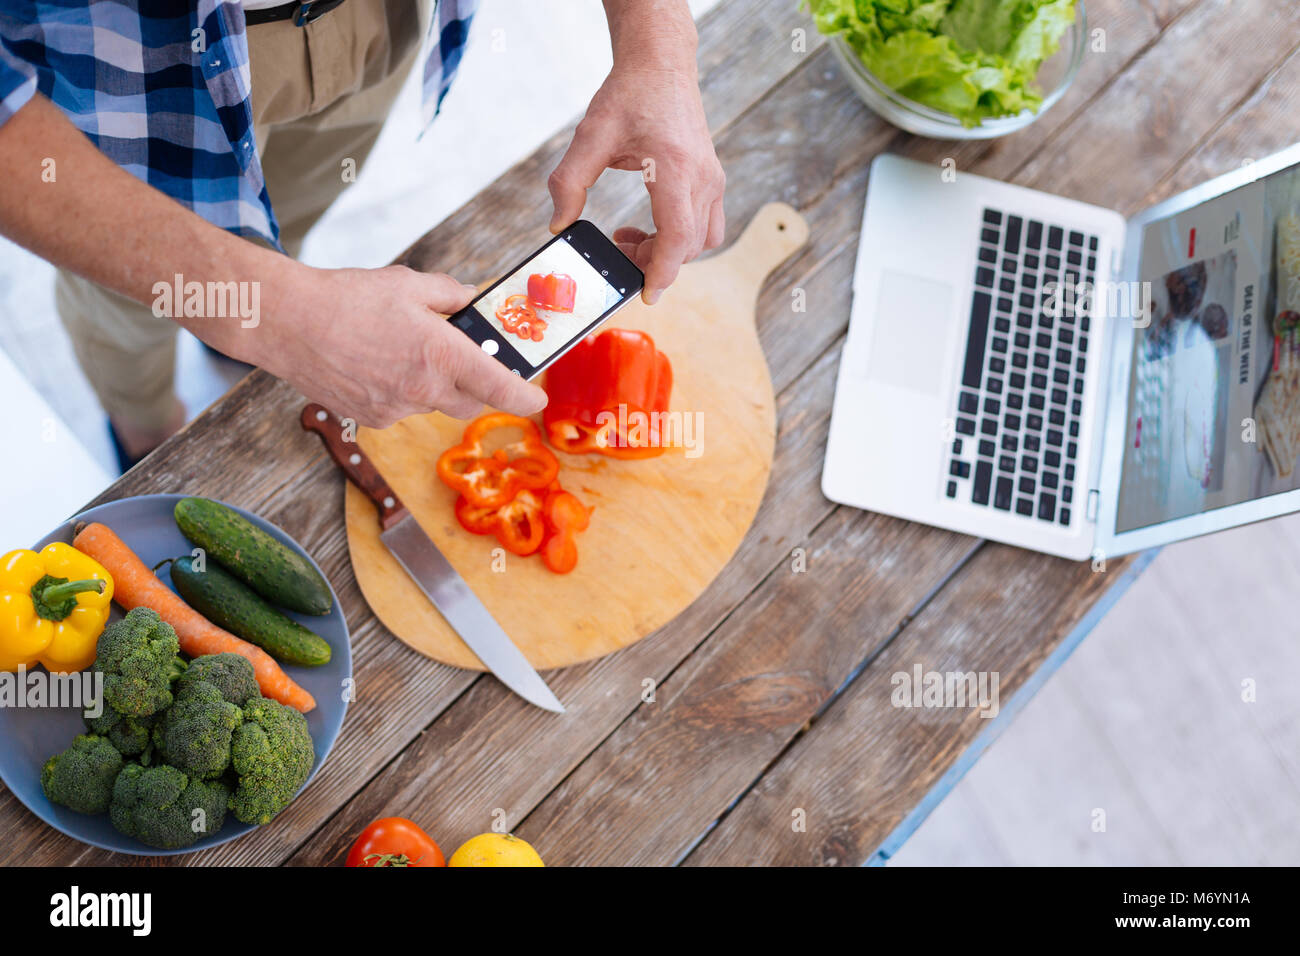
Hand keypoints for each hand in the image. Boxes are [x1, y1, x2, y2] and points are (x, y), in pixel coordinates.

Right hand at [247, 263, 546, 427]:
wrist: (286, 322)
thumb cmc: (345, 298)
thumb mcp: (408, 283)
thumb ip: (449, 294)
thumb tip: (470, 299)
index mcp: (442, 355)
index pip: (499, 388)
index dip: (524, 398)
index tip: (536, 399)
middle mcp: (423, 390)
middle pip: (471, 403)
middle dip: (477, 387)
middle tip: (469, 360)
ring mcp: (396, 409)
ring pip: (433, 405)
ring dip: (433, 385)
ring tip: (404, 350)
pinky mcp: (371, 418)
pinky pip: (402, 408)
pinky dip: (401, 391)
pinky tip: (377, 364)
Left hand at [548, 62, 724, 304]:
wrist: (661, 64)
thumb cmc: (629, 95)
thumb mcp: (590, 136)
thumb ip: (569, 182)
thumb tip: (558, 224)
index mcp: (676, 169)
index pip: (678, 238)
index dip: (661, 272)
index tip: (646, 294)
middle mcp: (703, 179)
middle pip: (688, 247)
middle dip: (653, 264)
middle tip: (617, 254)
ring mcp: (713, 180)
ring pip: (701, 240)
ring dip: (668, 252)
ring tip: (630, 240)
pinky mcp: (712, 179)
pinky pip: (705, 225)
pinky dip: (680, 238)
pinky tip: (649, 225)